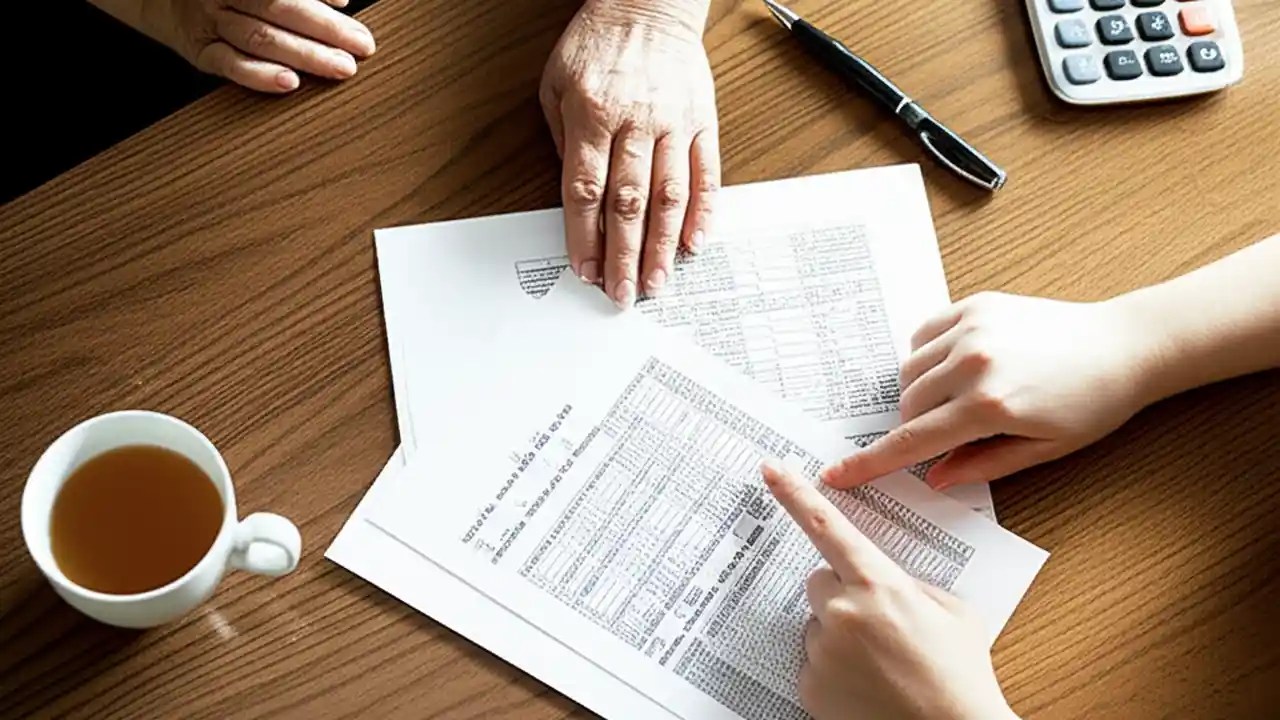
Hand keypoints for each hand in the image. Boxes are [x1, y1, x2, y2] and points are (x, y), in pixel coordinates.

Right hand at [139, 0, 374, 92]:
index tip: (349, 4)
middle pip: (279, 10)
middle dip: (325, 29)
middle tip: (362, 46)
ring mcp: (210, 23)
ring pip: (261, 38)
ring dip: (304, 55)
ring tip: (339, 67)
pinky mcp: (201, 52)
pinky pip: (230, 65)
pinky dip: (260, 75)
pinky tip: (289, 83)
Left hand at [539, 0, 718, 307]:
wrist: (649, 3)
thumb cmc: (598, 42)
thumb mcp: (556, 83)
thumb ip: (562, 140)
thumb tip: (576, 199)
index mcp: (593, 113)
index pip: (586, 190)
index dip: (584, 237)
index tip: (585, 271)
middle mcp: (636, 121)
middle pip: (627, 203)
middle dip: (623, 256)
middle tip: (622, 294)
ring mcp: (674, 123)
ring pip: (668, 196)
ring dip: (661, 246)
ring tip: (657, 283)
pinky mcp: (703, 121)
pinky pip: (706, 174)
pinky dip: (703, 213)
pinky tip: (694, 244)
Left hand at [762, 461, 1017, 719]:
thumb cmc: (961, 676)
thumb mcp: (952, 612)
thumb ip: (911, 584)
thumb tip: (884, 581)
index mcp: (879, 584)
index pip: (827, 526)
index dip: (795, 494)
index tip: (770, 469)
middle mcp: (842, 611)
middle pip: (820, 581)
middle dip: (842, 593)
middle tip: (879, 624)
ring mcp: (822, 649)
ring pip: (818, 625)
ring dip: (840, 636)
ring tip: (882, 665)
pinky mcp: (810, 685)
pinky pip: (813, 662)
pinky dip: (834, 671)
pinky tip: (867, 686)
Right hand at [823, 292, 1150, 490]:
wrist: (1124, 346)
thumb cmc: (1092, 404)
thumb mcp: (1043, 450)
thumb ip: (982, 465)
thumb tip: (934, 477)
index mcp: (989, 406)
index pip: (912, 441)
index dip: (869, 462)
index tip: (835, 475)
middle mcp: (972, 363)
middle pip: (907, 406)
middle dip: (917, 425)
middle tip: (952, 430)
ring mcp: (971, 329)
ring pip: (909, 371)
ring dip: (920, 391)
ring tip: (959, 397)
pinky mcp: (975, 305)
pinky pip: (923, 336)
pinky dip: (928, 356)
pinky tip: (958, 365)